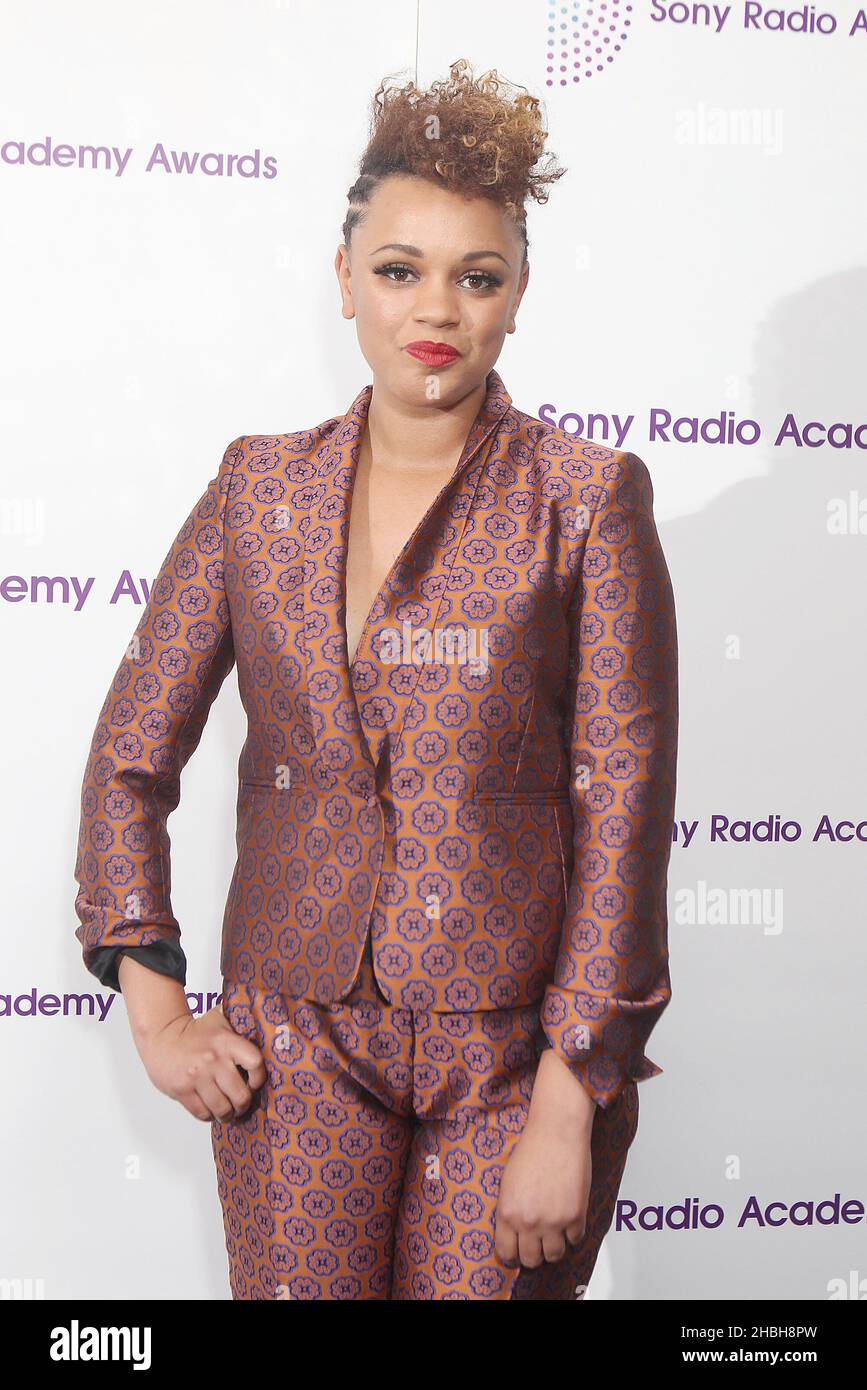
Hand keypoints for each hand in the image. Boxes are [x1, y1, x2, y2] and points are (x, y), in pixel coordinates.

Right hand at [134, 1004, 266, 1122]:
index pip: (255, 1062)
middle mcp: (213, 1059)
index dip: (259, 1077)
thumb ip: (240, 1025)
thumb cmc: (195, 1031)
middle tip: (241, 1105)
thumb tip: (265, 1026)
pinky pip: (202, 1113)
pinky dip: (209, 1116)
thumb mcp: (219, 1020)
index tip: (255, 1082)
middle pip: (240, 1095)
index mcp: (226, 1041)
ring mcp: (196, 1076)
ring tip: (227, 1112)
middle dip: (243, 1104)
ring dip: (227, 1115)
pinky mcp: (181, 1090)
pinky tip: (210, 1111)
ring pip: (222, 1108)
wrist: (162, 1035)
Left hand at [495, 1113, 591, 1267]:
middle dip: (534, 1254)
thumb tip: (513, 1234)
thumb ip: (509, 1212)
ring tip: (554, 1233)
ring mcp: (553, 1222)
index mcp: (507, 1213)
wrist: (556, 1132)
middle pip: (531, 1260)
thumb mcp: (507, 1184)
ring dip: (554, 1247)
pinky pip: (575, 1240)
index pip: (507, 1253)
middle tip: (537, 1244)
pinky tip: (568, 1218)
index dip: (512, 1257)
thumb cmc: (531, 1151)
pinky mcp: (576, 1216)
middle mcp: (529, 1222)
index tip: (517, 1255)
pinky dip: (572, 1233)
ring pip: (554, 1256)